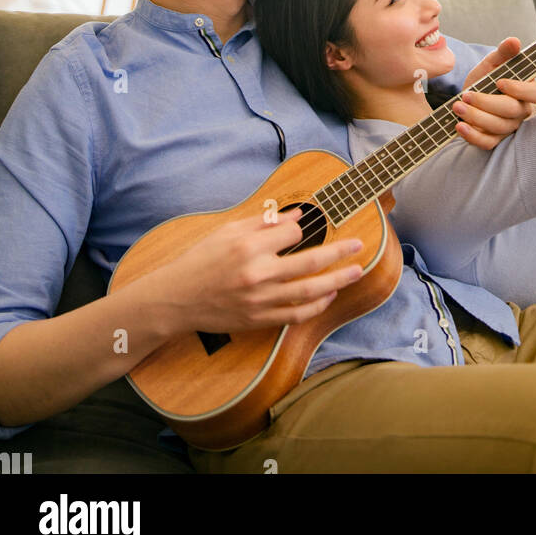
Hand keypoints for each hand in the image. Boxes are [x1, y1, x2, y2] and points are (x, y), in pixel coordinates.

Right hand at [152, 210, 365, 336]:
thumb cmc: (200, 261)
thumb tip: (296, 215)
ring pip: (309, 291)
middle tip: (359, 245)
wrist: (176, 300)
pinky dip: (316, 306)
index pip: (292, 233)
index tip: (306, 227)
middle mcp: (257, 273)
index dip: (302, 228)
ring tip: (355, 271)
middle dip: (339, 252)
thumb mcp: (227, 231)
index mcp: (249, 246)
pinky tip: (328, 295)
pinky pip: (296, 314)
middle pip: (310, 261)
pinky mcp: (259, 320)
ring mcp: (260, 300)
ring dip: (337, 280)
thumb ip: (262, 222)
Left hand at [454, 37, 535, 150]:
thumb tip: (514, 41)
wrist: (469, 99)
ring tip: (458, 106)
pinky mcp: (496, 140)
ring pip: (499, 127)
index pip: (535, 93)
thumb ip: (503, 53)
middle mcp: (522, 111)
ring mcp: (510, 127)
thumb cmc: (487, 80)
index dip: (520, 89)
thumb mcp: (492, 64)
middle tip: (466, 95)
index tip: (499, 82)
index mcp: (527, 90)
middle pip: (512, 111)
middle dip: (487, 103)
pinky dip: (473, 136)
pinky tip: (459, 126)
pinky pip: (488, 143)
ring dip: (476, 117)